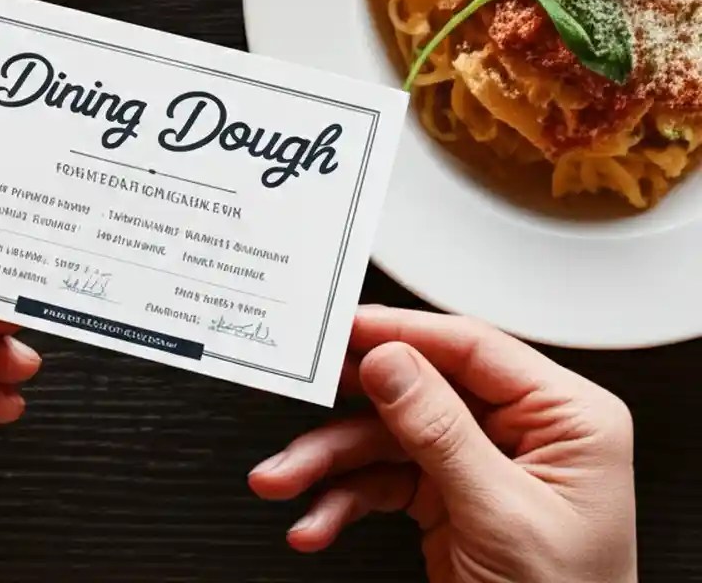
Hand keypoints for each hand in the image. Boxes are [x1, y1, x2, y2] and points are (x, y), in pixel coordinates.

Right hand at [248, 306, 635, 582]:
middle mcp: (522, 433)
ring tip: (284, 479)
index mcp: (565, 418)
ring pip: (384, 439)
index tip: (343, 328)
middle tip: (298, 389)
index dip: (400, 333)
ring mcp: (479, 465)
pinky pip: (380, 482)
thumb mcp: (501, 513)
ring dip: (327, 463)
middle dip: (347, 405)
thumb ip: (440, 431)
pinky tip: (314, 522)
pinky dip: (341, 502)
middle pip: (416, 390)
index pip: (471, 349)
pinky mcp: (446, 498)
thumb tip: (391, 362)